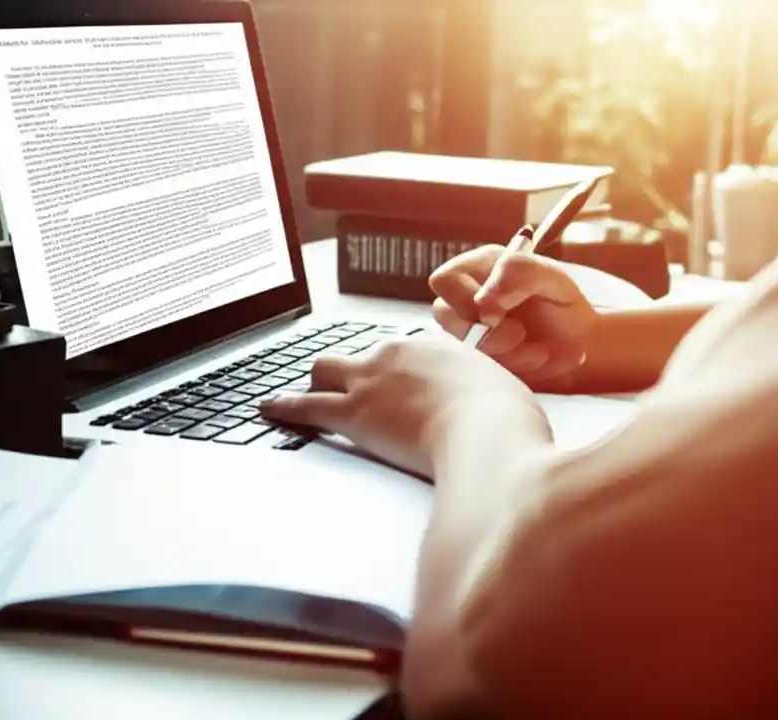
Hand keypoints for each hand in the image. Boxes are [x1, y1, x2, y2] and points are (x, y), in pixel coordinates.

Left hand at [259, 334, 549, 477]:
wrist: (486, 431)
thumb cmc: (507, 421)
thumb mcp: (507, 397)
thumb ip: (491, 398)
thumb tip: (500, 413)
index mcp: (435, 343)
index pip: (405, 351)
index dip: (399, 371)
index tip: (400, 384)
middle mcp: (397, 352)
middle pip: (360, 354)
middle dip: (354, 371)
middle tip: (353, 389)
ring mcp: (370, 379)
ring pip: (325, 369)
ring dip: (317, 383)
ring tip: (305, 396)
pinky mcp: (352, 412)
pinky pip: (305, 405)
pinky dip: (283, 406)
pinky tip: (269, 409)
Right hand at [429, 246, 598, 389]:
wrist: (585, 343)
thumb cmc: (566, 304)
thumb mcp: (554, 279)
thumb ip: (520, 273)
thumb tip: (483, 301)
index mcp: (480, 269)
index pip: (445, 281)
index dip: (464, 300)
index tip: (498, 315)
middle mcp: (467, 301)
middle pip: (447, 319)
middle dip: (488, 337)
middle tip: (521, 336)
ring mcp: (470, 334)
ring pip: (465, 352)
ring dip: (510, 358)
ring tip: (545, 352)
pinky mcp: (480, 364)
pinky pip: (484, 375)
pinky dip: (519, 373)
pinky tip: (545, 363)